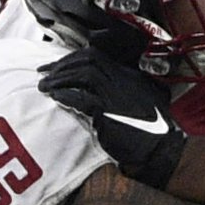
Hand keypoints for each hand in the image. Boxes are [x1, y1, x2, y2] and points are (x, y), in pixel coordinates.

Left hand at [42, 47, 182, 187]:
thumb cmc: (146, 127)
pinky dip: (67, 96)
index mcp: (127, 75)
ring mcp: (118, 94)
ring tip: (45, 86)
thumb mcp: (136, 98)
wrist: (161, 148)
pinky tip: (56, 98)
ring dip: (61, 78)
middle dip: (62, 64)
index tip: (53, 65)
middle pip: (88, 59)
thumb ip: (116, 87)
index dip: (70, 58)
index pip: (94, 56)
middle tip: (43, 73)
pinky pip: (84, 99)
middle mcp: (123, 80)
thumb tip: (87, 84)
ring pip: (85, 74)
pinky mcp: (111, 113)